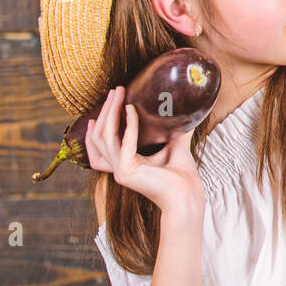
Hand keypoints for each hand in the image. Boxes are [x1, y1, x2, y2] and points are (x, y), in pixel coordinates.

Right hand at [84, 85, 204, 214]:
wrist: (188, 195)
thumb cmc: (182, 176)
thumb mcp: (174, 146)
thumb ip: (173, 129)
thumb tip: (186, 110)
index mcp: (124, 165)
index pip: (100, 145)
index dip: (97, 126)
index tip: (105, 105)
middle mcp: (118, 169)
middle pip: (99, 137)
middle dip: (105, 111)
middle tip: (114, 90)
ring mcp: (120, 171)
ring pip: (104, 138)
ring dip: (110, 113)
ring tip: (118, 94)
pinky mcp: (127, 172)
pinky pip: (124, 142)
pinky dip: (128, 125)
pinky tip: (131, 109)